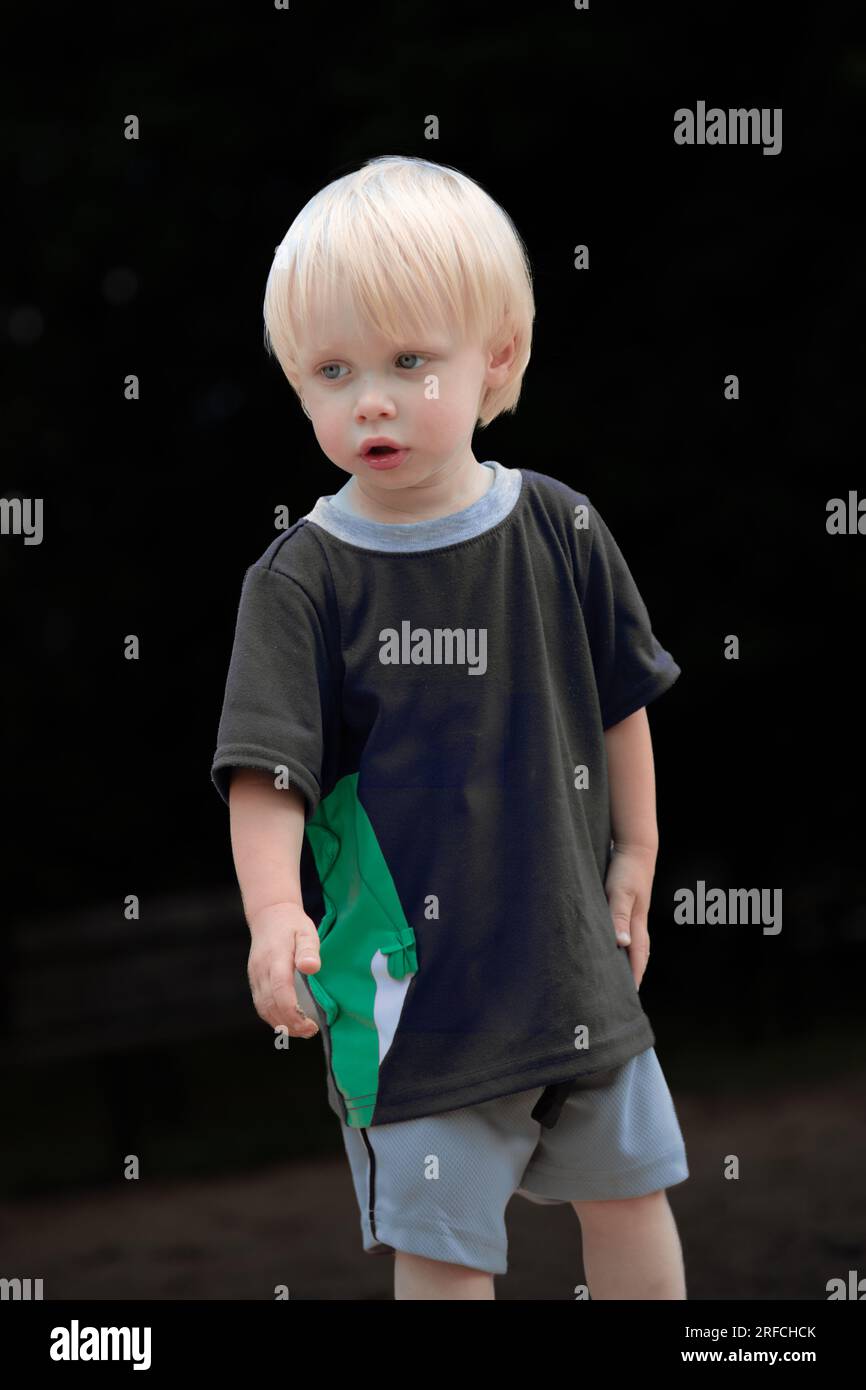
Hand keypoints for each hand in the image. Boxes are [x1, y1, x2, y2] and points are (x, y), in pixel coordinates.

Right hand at [247, 901, 321, 1039]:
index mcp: (276, 958)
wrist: (269, 915)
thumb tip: (312, 967)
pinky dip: (272, 1017)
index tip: (310, 1025)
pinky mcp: (254, 980)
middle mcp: (261, 970)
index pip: (280, 991)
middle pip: (271, 1005)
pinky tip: (287, 1022)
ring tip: (302, 1031)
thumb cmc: (293, 925)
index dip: (293, 1013)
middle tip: (310, 1032)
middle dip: (290, 1024)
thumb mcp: (307, 931)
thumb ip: (309, 950)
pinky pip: (260, 1004)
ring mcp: (255, 975)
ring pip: (263, 1008)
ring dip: (281, 1024)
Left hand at [603, 843, 655, 989]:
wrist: (635, 848)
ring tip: (619, 978)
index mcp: (636, 925)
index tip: (627, 1000)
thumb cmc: (626, 870)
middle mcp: (637, 924)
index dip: (631, 980)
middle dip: (632, 977)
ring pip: (633, 946)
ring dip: (627, 962)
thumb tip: (621, 945)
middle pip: (638, 957)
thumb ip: (617, 916)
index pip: (636, 960)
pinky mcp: (625, 907)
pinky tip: (613, 947)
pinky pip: (624, 934)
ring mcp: (633, 916)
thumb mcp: (618, 892)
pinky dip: (621, 946)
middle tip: (622, 998)